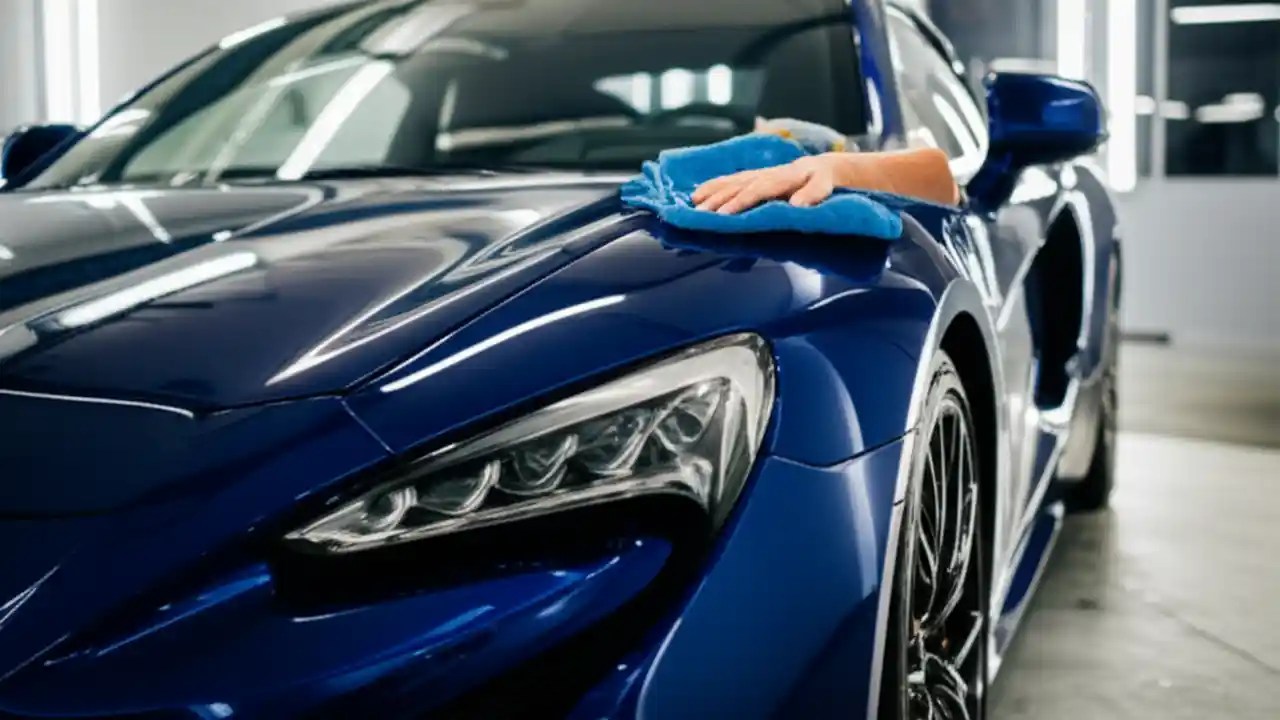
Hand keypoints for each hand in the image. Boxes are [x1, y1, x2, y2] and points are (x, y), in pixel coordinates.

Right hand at [691, 155, 835, 214]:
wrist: (820, 167)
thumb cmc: (822, 181)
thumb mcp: (824, 186)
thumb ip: (812, 194)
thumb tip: (797, 205)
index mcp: (782, 177)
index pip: (758, 189)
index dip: (740, 201)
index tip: (724, 214)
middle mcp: (765, 174)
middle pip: (738, 186)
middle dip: (718, 199)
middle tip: (700, 214)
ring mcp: (756, 174)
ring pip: (730, 182)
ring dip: (711, 192)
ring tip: (693, 203)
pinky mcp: (751, 177)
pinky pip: (729, 180)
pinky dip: (712, 186)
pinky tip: (698, 194)